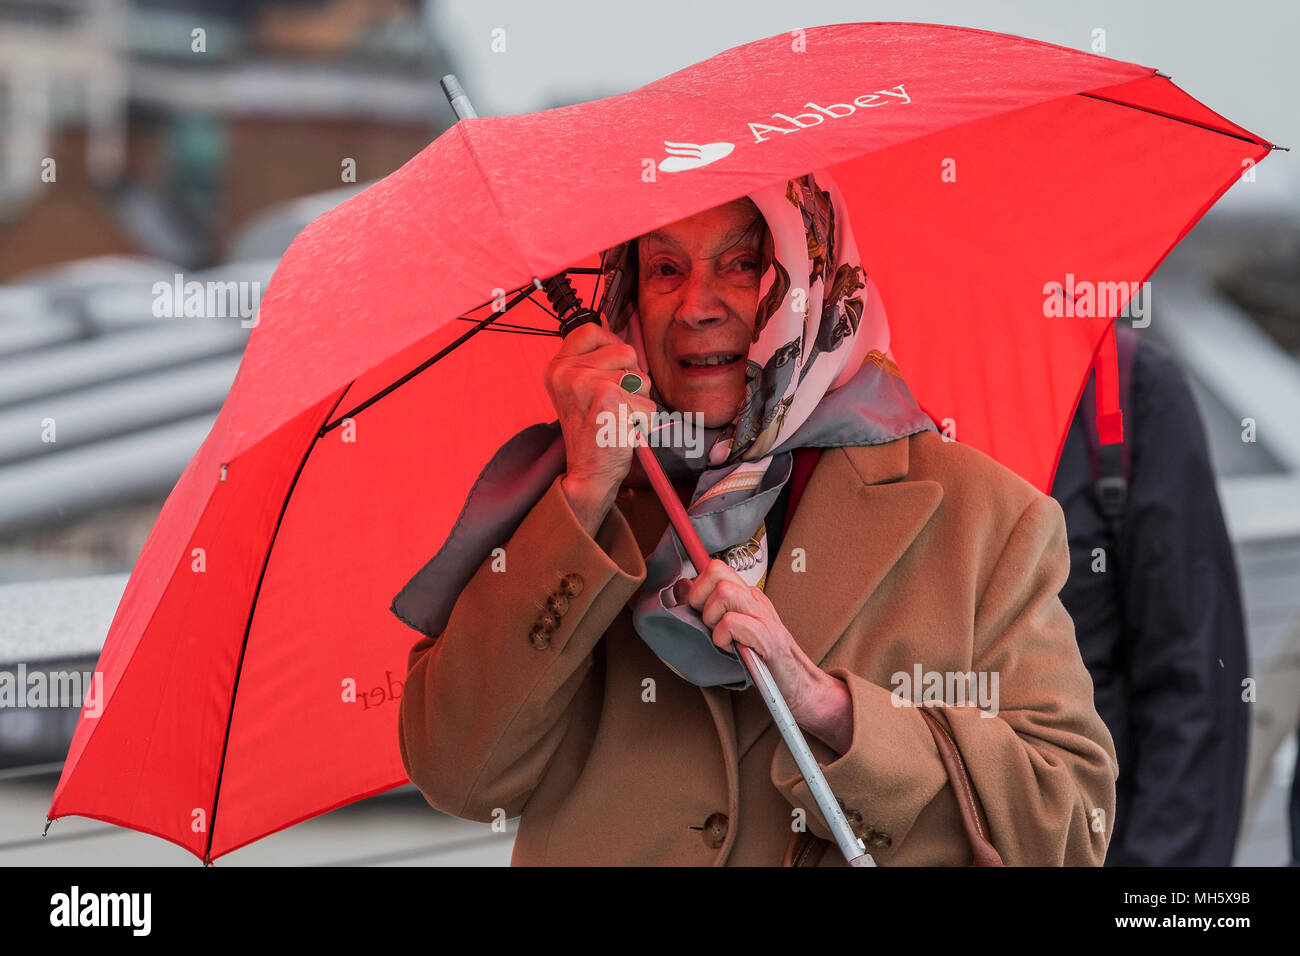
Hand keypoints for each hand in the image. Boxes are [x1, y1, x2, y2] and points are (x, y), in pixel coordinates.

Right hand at [543, 323, 657, 533]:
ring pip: (641, 378)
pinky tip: (623, 432)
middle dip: (632, 379)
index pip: (592, 330)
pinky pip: (647, 403)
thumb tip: (610, 325)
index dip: (612, 344)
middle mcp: (567, 372)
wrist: (587, 474)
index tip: (613, 369)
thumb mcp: (580, 390)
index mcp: (558, 367)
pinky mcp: (608, 400)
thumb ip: (593, 360)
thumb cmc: (592, 432)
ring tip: (619, 419)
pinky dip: (643, 422)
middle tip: (614, 406)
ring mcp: (586, 384)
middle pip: (626, 351)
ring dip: (640, 401)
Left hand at [676, 559, 852, 752]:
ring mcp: (764, 615)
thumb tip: (682, 586)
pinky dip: (723, 639)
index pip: (714, 567)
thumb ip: (706, 606)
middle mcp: (754, 599)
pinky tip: (733, 650)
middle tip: (709, 624)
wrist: (797, 683)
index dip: (697, 586)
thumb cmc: (760, 659)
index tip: (696, 610)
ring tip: (723, 638)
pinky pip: (731, 623)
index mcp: (745, 595)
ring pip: (724, 592)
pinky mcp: (768, 636)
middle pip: (716, 571)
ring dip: (712, 619)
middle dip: (700, 598)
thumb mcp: (728, 630)